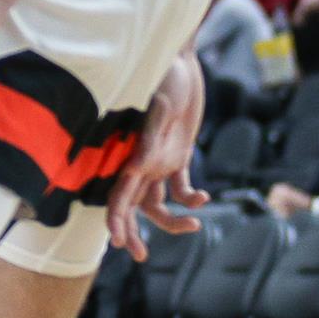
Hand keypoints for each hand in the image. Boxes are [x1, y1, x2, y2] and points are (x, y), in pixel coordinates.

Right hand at [108, 58, 208, 259]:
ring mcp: (160, 160)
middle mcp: (142, 162)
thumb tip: (139, 167)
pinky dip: (190, 197)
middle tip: (140, 256)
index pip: (117, 194)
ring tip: (193, 228)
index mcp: (132, 154)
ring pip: (158, 202)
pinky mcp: (179, 153)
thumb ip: (148, 137)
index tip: (118, 243)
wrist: (180, 61)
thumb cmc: (165, 78)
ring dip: (171, 220)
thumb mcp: (159, 106)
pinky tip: (203, 199)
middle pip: (132, 206)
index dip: (115, 219)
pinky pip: (180, 185)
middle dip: (134, 232)